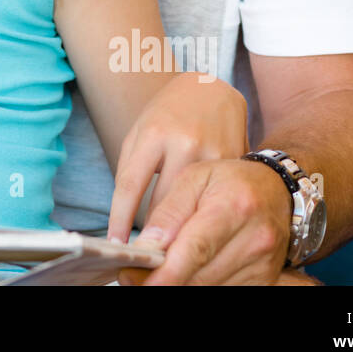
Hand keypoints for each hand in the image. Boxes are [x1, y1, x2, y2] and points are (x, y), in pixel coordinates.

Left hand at [107, 72, 247, 245]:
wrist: (210, 88)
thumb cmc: (167, 114)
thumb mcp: (138, 133)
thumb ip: (131, 173)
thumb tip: (124, 222)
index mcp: (153, 133)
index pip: (131, 184)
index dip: (121, 218)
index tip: (116, 246)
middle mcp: (185, 143)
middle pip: (166, 205)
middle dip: (155, 238)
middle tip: (143, 264)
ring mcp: (215, 154)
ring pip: (194, 209)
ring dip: (180, 236)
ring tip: (167, 257)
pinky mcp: (236, 165)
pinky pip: (217, 202)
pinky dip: (206, 222)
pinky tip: (198, 236)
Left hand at [117, 157, 293, 284]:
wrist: (276, 189)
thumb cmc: (229, 179)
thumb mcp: (194, 177)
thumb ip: (169, 210)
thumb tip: (146, 245)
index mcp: (234, 206)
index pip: (197, 248)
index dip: (167, 271)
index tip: (142, 281)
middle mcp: (255, 239)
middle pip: (202, 275)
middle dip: (165, 279)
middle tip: (134, 277)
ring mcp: (263, 263)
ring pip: (211, 287)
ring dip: (182, 283)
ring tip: (157, 273)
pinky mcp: (265, 278)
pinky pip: (225, 290)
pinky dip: (201, 284)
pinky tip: (186, 272)